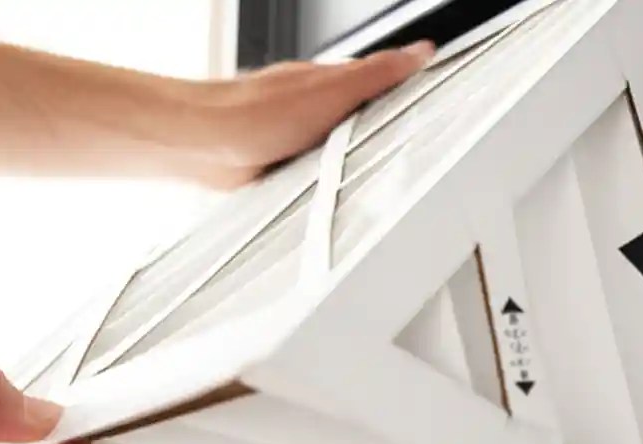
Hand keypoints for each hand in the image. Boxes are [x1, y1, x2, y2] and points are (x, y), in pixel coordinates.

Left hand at [186, 41, 434, 187]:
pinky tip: (336, 194)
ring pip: (340, 154)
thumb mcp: (333, 89)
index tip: (436, 105)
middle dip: (385, 138)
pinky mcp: (281, 170)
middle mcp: (314, 111)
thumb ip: (377, 73)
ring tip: (379, 178)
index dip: (410, 94)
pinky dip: (327, 185)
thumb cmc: (257, 113)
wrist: (206, 146)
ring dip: (354, 165)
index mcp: (330, 84)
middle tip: (414, 150)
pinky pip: (315, 179)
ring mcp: (297, 141)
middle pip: (364, 123)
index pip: (383, 84)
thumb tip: (420, 51)